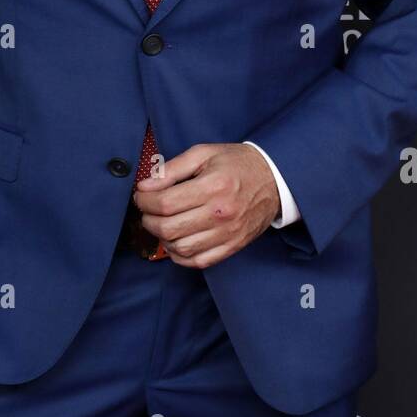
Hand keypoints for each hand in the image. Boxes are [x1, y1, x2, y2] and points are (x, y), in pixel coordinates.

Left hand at [132, 142, 280, 268]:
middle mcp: (220, 213)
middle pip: (169, 228)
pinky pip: (198, 262)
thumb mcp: (204, 154)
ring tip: (161, 224)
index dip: (144, 201)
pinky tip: (176, 242)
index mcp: (212, 186)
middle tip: (147, 210)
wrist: (274, 179)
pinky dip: (180, 257)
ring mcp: (228, 234)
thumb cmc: (237, 163)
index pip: (165, 203)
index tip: (141, 196)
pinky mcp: (233, 246)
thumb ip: (171, 169)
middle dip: (148, 220)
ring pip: (181, 249)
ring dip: (162, 239)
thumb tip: (145, 186)